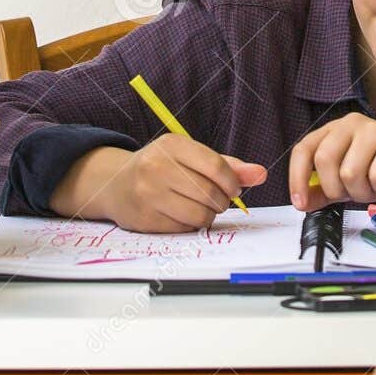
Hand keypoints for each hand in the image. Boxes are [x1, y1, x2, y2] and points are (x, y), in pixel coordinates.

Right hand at [105, 135, 266, 232]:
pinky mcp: (144, 218)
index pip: (215, 165)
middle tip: (217, 200)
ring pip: (199, 215)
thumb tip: (261, 174)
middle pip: (209, 193)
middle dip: (222, 201)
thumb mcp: (190, 156)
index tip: (234, 188)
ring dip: (208, 216)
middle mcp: (156, 167)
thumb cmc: (161, 167)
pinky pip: (183, 229)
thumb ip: (227, 165)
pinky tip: (181, 215)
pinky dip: (190, 226)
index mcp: (172, 145)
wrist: (115, 183)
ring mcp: (148, 194)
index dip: (232, 182)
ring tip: (200, 207)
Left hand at [289, 113, 375, 209]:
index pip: (304, 149)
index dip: (297, 178)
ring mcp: (375, 129)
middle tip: (354, 192)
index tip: (300, 203)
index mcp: (335, 130)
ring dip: (363, 192)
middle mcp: (352, 124)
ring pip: (350, 172)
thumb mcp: (349, 183)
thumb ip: (323, 190)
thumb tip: (301, 202)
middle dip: (337, 189)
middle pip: (324, 160)